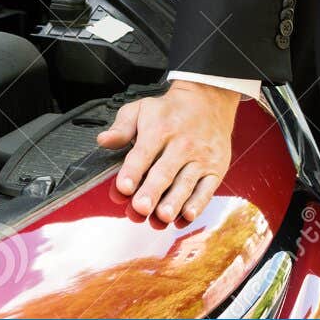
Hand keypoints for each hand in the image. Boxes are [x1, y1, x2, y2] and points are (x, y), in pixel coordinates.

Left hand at [95, 79, 240, 222]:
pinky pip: (207, 190)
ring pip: (186, 183)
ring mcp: (201, 159)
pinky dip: (198, 205)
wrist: (208, 102)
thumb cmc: (169, 111)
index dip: (132, 171)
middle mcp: (182, 145)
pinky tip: (186, 217)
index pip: (143, 153)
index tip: (123, 187)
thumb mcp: (141, 109)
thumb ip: (121, 127)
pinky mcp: (216, 170)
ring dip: (174, 202)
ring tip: (163, 217)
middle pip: (165, 172)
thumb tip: (104, 140)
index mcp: (159, 130)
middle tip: (140, 208)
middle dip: (152, 191)